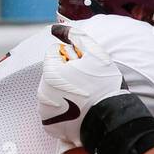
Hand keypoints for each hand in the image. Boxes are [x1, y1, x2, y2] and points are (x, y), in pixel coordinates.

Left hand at [38, 23, 125, 147]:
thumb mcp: (96, 54)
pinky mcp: (50, 125)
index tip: (84, 67)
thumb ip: (75, 36)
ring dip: (64, 91)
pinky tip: (78, 111)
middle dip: (65, 74)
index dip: (72, 56)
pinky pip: (53, 111)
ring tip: (84, 98)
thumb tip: (56, 28)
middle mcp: (42, 91)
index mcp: (50, 72)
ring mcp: (44, 110)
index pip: (54, 53)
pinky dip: (63, 110)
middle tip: (86, 83)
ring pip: (52, 91)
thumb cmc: (105, 86)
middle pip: (52, 73)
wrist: (112, 121)